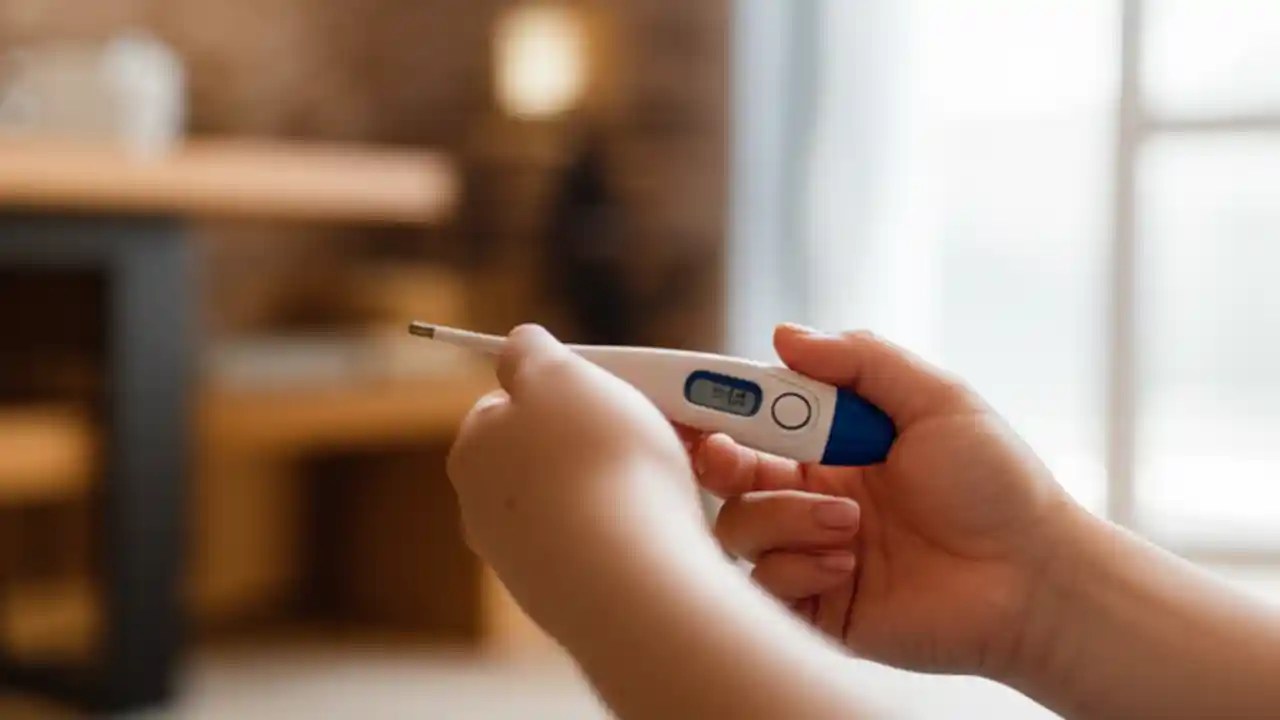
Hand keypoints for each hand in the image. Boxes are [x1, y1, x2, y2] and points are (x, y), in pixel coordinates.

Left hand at [447, 325, 705, 628]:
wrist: (629, 577)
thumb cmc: (598, 463)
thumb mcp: (559, 373)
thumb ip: (529, 351)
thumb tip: (516, 347)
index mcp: (473, 449)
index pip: (506, 405)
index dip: (557, 395)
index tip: (600, 396)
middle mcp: (481, 509)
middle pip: (538, 457)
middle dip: (582, 443)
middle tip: (635, 434)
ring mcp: (518, 560)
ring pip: (569, 504)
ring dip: (605, 490)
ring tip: (654, 486)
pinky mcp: (559, 600)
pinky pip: (594, 549)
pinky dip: (619, 536)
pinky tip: (648, 532)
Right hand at [694, 324, 1076, 675]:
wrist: (1034, 577)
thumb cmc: (998, 484)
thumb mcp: (938, 399)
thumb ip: (862, 360)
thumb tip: (784, 335)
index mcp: (834, 445)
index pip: (756, 417)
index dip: (717, 403)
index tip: (687, 391)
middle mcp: (813, 494)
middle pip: (727, 473)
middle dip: (715, 458)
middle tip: (725, 454)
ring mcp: (812, 550)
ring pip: (740, 527)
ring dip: (783, 516)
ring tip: (849, 521)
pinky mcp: (817, 604)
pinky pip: (767, 583)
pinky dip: (797, 566)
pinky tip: (848, 563)